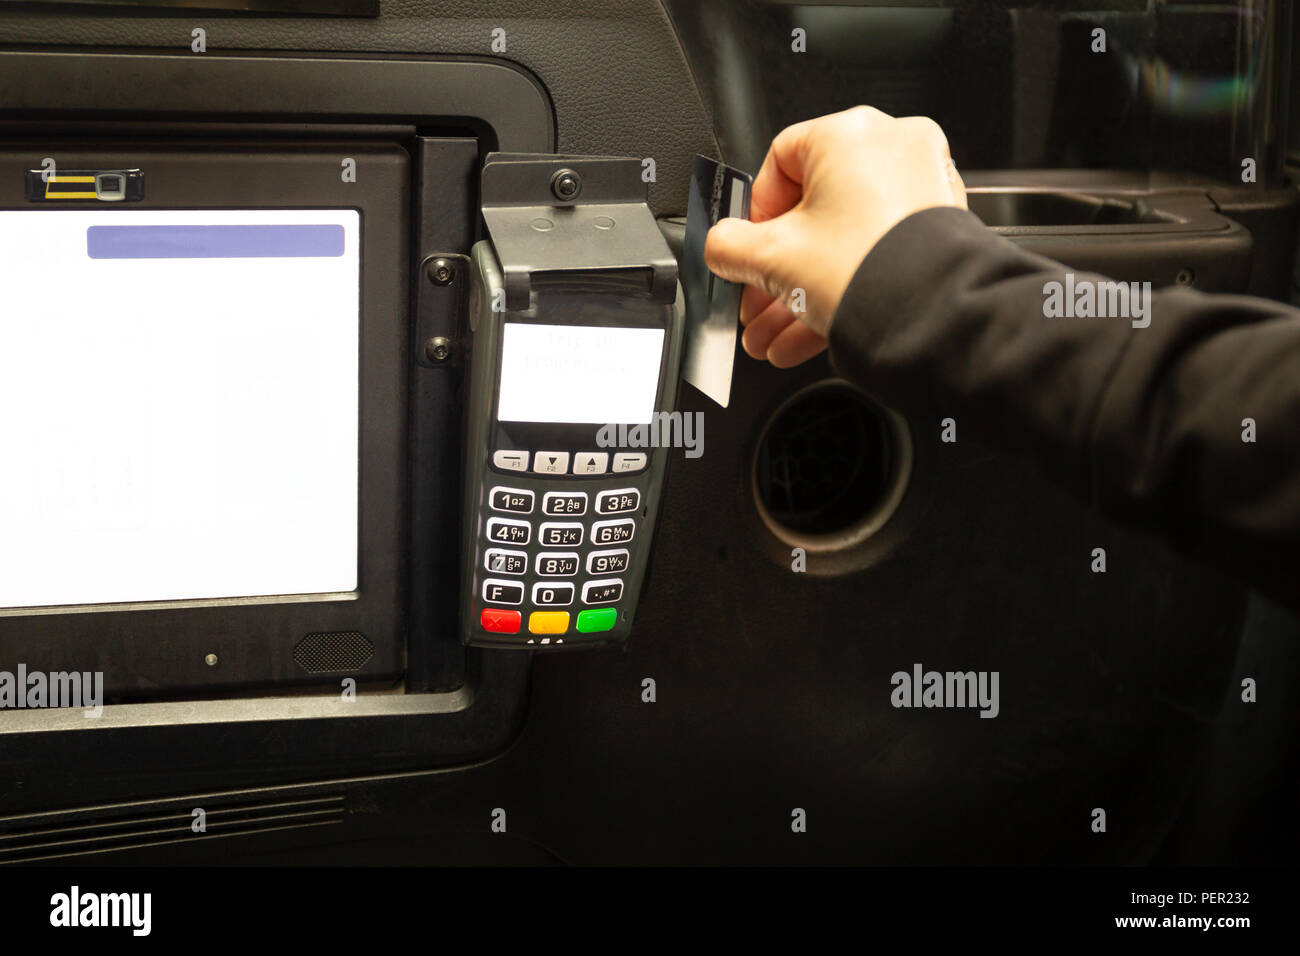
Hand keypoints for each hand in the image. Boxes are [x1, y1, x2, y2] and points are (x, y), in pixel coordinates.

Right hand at [703, 106, 965, 366]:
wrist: (934, 320)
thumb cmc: (868, 271)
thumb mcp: (772, 258)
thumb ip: (729, 245)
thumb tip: (721, 246)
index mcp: (849, 134)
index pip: (778, 162)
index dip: (753, 214)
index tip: (744, 249)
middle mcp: (892, 150)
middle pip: (810, 212)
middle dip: (774, 269)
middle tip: (755, 299)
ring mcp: (920, 188)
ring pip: (840, 241)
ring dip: (798, 290)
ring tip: (773, 333)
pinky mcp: (937, 229)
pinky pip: (871, 254)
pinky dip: (838, 287)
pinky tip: (805, 332)